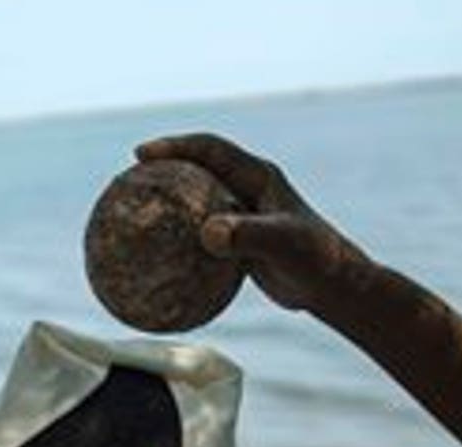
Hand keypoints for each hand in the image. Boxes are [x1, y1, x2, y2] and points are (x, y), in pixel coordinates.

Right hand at [134, 133, 370, 314]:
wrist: (333, 285)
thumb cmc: (313, 259)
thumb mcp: (281, 244)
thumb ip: (248, 235)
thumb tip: (208, 232)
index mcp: (258, 176)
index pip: (210, 149)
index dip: (175, 146)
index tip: (141, 153)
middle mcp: (249, 187)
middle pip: (199, 166)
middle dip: (164, 165)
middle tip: (128, 177)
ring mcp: (244, 212)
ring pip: (198, 196)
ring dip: (169, 198)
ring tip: (137, 208)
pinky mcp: (241, 238)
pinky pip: (202, 228)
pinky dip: (179, 232)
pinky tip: (159, 251)